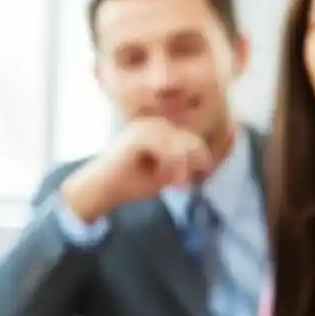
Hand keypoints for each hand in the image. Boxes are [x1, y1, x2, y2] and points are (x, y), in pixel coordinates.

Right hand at [60, 118, 210, 221]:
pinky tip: (166, 180)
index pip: (196, 139)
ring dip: (183, 170)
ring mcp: (147, 127)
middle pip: (194, 143)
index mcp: (164, 131)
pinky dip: (173, 168)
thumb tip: (212, 160)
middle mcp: (157, 125)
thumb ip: (191, 166)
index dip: (205, 157)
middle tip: (181, 185)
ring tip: (173, 184)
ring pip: (185, 147)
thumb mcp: (170, 175)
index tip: (197, 175)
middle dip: (194, 166)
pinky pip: (171, 151)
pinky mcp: (140, 136)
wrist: (101, 190)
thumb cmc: (133, 183)